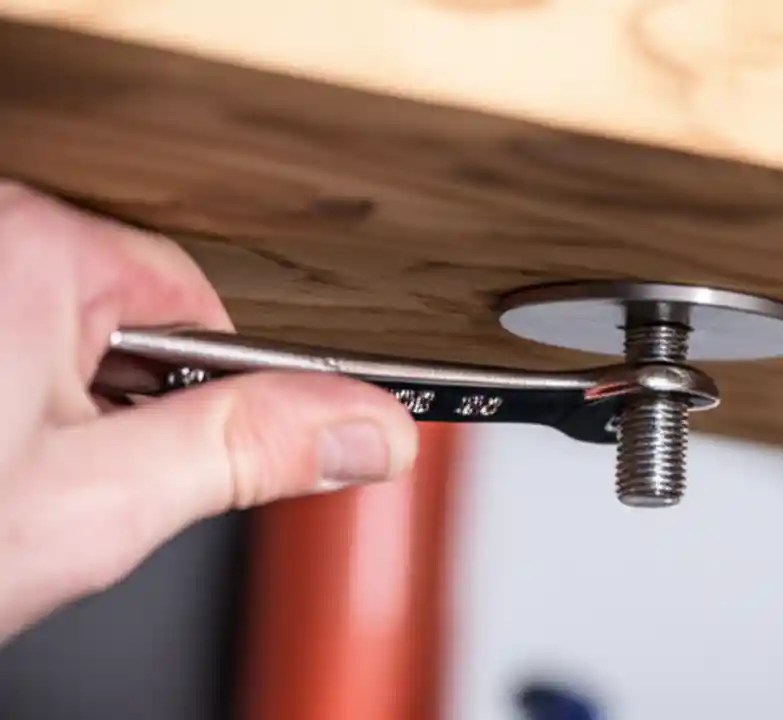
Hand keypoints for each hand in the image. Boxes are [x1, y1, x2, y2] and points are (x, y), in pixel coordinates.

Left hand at [0, 182, 417, 640]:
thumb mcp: (96, 505)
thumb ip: (248, 451)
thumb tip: (369, 428)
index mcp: (34, 251)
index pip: (195, 302)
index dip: (200, 394)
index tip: (171, 449)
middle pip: (121, 314)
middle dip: (118, 402)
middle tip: (60, 476)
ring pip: (53, 330)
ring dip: (50, 403)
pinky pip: (4, 333)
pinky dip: (2, 391)